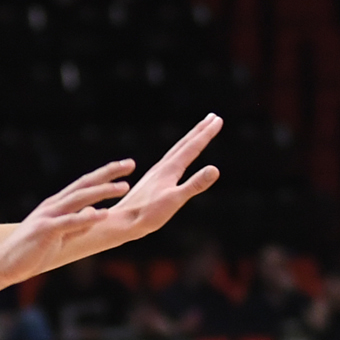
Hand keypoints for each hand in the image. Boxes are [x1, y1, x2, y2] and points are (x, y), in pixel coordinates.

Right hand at [0, 159, 137, 282]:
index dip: (105, 174)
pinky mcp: (45, 230)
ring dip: (102, 191)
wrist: (3, 264)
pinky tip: (103, 214)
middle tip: (130, 163)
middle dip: (108, 173)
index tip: (125, 166)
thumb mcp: (60, 235)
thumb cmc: (32, 251)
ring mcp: (48, 216)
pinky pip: (69, 222)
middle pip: (84, 184)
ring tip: (123, 187)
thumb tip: (95, 212)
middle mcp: (53, 205)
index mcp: (57, 205)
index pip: (85, 184)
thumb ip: (78, 224)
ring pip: (78, 198)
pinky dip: (86, 217)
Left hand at [71, 116, 225, 255]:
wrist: (121, 222)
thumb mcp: (175, 200)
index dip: (206, 134)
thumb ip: (195, 184)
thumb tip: (215, 169)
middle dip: (200, 130)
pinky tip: (177, 159)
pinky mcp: (152, 182)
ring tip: (198, 132)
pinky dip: (179, 153)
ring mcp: (156, 174)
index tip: (218, 120)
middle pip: (184, 144)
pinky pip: (170, 161)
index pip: (192, 147)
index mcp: (170, 169)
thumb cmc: (148, 215)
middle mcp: (162, 167)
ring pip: (176, 151)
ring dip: (189, 140)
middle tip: (213, 117)